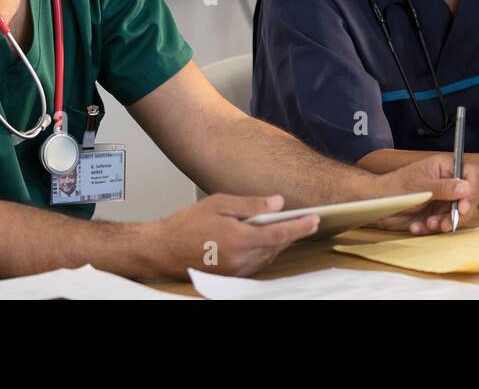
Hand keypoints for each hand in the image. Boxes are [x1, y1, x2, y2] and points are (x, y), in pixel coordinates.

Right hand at [151, 193, 318, 278]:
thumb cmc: (187, 224)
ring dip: (279, 242)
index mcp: (240, 239)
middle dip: (293, 232)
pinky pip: (257, 263)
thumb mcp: (220, 204)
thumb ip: (251, 204)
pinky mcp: (232, 276)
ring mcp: (237, 271)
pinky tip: (265, 239)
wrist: (163, 249)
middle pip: (277, 245)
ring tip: (288, 227)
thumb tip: (277, 203)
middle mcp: (241, 259)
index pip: (280, 232)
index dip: (300, 226)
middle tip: (308, 220)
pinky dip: (265, 251)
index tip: (315, 219)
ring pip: (269, 256)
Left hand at [371, 154, 478, 234]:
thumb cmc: (394, 186)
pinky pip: (444, 224)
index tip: (464, 206)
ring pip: (459, 214)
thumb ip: (444, 187)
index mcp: (446, 167)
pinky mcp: (437, 213)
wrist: (377, 202)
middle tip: (445, 223)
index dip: (473, 190)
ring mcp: (444, 199)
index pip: (473, 174)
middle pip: (470, 198)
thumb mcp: (420, 186)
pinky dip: (432, 228)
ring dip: (445, 223)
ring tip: (428, 224)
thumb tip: (467, 188)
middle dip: (459, 213)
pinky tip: (417, 225)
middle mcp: (448, 182)